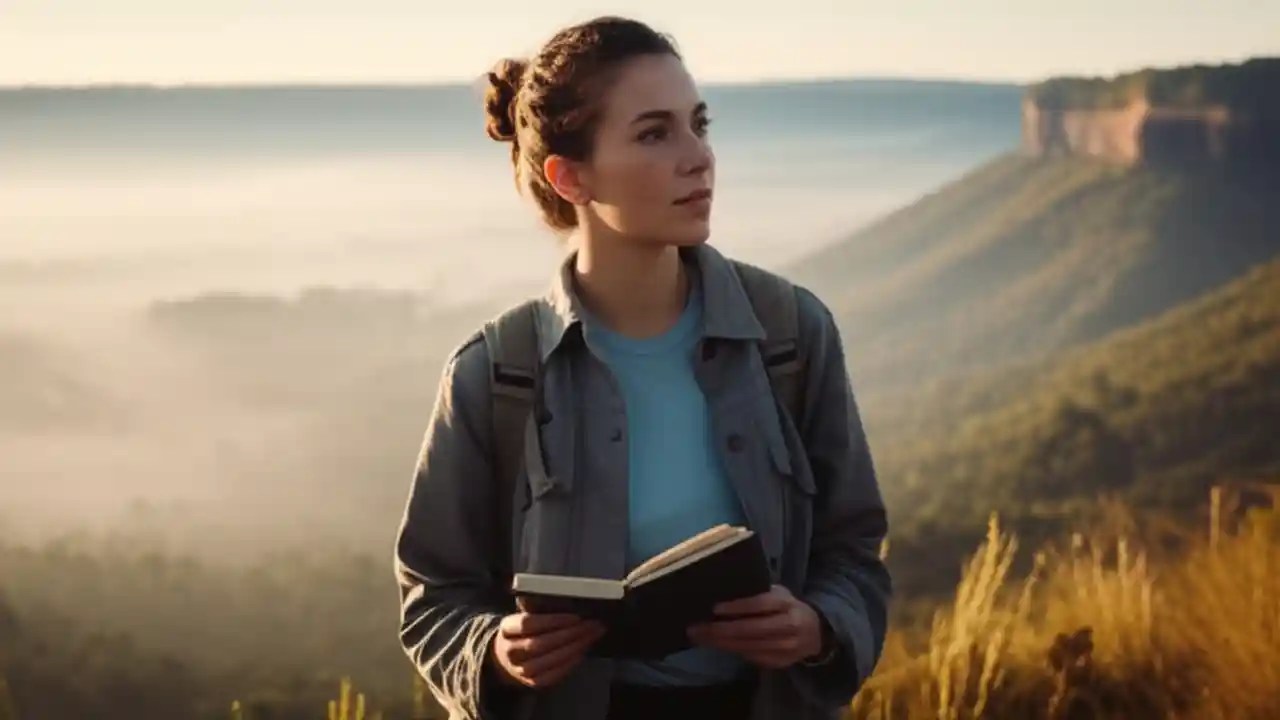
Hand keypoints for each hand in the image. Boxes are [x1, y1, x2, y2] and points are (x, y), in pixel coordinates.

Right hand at [489, 612, 605, 688]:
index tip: (575, 617)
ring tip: (591, 637)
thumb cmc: (524, 631)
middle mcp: (510, 651)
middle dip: (569, 634)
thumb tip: (568, 601)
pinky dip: (570, 663)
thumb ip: (540, 608)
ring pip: (547, 660)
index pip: (528, 623)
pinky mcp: (532, 682)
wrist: (508, 657)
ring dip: (573, 648)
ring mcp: (520, 669)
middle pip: (539, 643)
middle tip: (591, 625)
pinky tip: (582, 651)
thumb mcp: (525, 615)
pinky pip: (553, 675)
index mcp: (507, 628)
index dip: (553, 620)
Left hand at [687, 585, 823, 668]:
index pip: (759, 605)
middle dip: (719, 630)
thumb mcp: (779, 594)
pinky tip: (715, 645)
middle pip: (749, 630)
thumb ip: (758, 594)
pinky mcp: (779, 662)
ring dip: (719, 643)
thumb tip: (723, 594)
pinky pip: (750, 657)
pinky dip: (731, 650)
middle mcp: (787, 627)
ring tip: (699, 637)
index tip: (714, 609)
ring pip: (746, 647)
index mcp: (786, 604)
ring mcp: (785, 648)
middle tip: (695, 628)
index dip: (737, 608)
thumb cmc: (788, 607)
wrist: (815, 633)